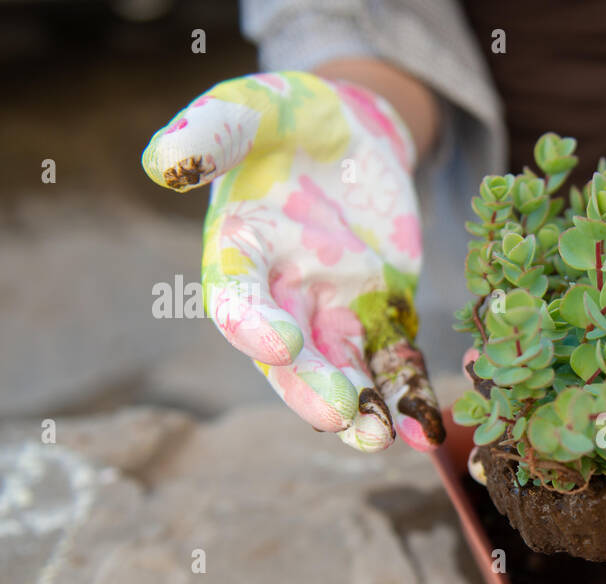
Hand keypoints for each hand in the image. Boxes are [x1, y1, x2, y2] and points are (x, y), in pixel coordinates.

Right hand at [141, 71, 442, 450]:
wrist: (356, 133)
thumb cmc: (293, 119)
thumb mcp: (255, 107)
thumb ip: (213, 130)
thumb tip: (165, 164)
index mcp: (241, 251)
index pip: (237, 297)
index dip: (252, 323)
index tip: (279, 345)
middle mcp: (282, 296)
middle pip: (290, 357)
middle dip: (309, 388)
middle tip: (335, 415)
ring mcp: (336, 313)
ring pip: (344, 374)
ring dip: (360, 410)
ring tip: (378, 439)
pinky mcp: (384, 317)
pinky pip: (396, 366)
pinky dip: (410, 398)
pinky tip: (425, 430)